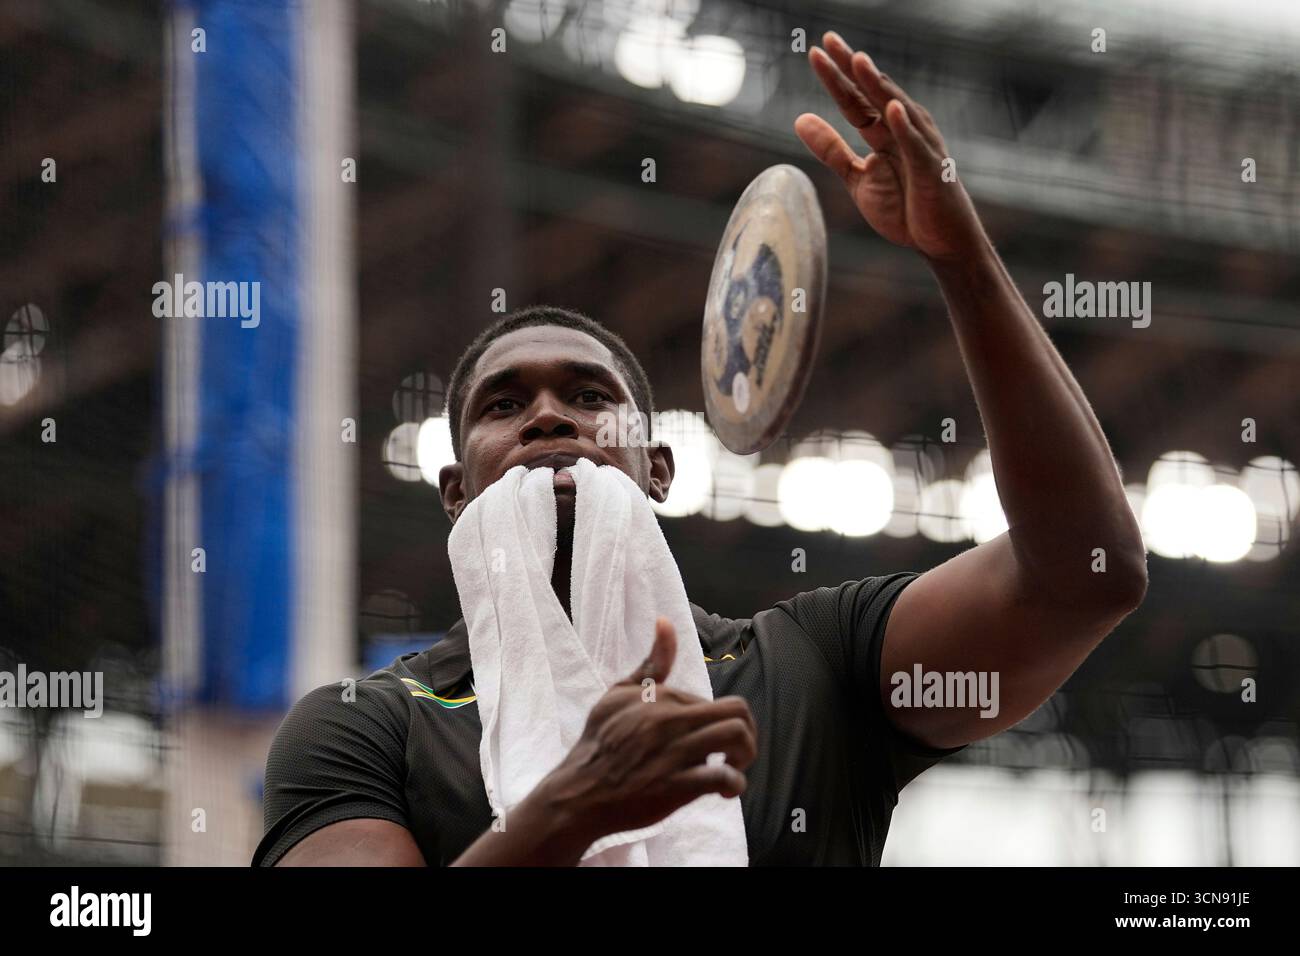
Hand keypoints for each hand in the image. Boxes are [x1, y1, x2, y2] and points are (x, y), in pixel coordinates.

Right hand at [532, 617, 756, 849]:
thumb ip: (651, 664)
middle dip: (746, 733)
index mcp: (661, 698)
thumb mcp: (618, 694)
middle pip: (737, 712)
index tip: (706, 740)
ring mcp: (674, 753)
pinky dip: (734, 784)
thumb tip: (666, 621)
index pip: (712, 701)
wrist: (577, 793)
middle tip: (734, 753)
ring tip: (733, 768)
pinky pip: (722, 777)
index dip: (715, 723)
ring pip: (736, 736)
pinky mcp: (675, 786)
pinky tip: (724, 791)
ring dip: (745, 754)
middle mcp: (670, 720)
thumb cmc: (599, 743)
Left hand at [794, 31, 984, 261]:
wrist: (938, 241)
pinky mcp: (931, 168)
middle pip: (871, 94)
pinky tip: (891, 108)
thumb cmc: (903, 207)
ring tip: (858, 61)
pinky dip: (905, 126)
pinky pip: (916, 145)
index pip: (853, 99)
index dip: (835, 77)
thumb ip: (831, 149)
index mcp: (882, 132)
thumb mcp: (858, 177)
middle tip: (829, 40)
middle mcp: (902, 130)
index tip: (814, 52)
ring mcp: (918, 146)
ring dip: (877, 85)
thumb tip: (799, 118)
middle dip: (851, 67)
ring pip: (895, 109)